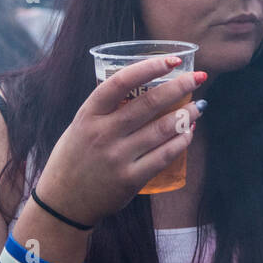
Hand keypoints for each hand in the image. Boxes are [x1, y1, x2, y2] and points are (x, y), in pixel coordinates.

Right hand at [34, 57, 204, 227]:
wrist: (63, 202)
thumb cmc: (75, 157)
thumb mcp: (81, 126)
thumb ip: (107, 108)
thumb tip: (144, 86)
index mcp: (88, 114)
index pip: (120, 81)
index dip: (149, 67)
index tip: (173, 60)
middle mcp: (102, 134)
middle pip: (149, 103)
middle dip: (180, 86)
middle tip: (199, 77)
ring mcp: (117, 158)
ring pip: (163, 129)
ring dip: (186, 114)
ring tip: (199, 105)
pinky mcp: (130, 179)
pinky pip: (164, 156)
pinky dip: (181, 141)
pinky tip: (189, 132)